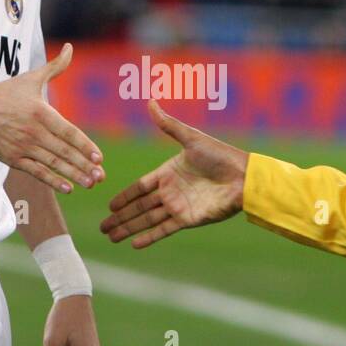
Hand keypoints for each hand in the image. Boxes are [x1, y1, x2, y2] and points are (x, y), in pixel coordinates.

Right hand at [0, 43, 104, 193]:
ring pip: (53, 164)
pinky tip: (68, 188)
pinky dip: (52, 181)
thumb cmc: (5, 93)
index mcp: (41, 112)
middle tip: (102, 176)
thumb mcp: (31, 78)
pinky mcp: (13, 159)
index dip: (85, 146)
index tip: (100, 158)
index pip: (69, 132)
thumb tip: (71, 48)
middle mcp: (33, 132)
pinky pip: (37, 172)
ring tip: (90, 183)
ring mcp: (22, 147)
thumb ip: (55, 67)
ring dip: (73, 175)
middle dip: (85, 165)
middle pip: (64, 152)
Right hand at [100, 100, 247, 247]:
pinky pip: (163, 230)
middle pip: (139, 206)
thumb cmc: (221, 155)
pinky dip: (148, 237)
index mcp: (168, 173)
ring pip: (147, 220)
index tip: (109, 205)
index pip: (139, 187)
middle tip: (101, 227)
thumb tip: (150, 101)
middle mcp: (170, 191)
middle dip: (120, 217)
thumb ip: (168, 124)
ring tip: (110, 237)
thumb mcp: (191, 138)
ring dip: (128, 228)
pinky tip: (133, 244)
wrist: (243, 177)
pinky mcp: (188, 220)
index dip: (124, 196)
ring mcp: (178, 207)